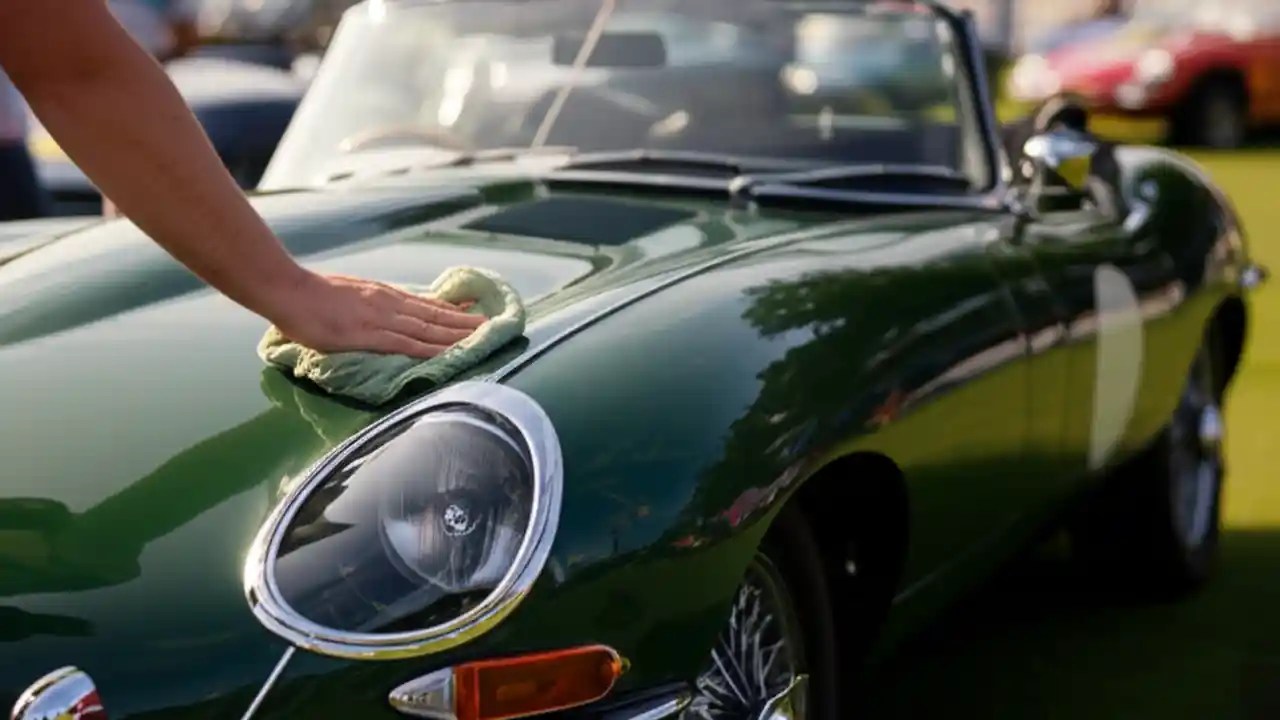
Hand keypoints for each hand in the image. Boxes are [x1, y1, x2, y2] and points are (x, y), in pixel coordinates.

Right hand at [265, 272, 484, 357]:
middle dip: (463, 322)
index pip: (425, 304)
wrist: (289, 291)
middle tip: (490, 326)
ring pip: (427, 328)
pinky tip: (447, 352)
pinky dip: (430, 348)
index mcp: (383, 295)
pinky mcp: (369, 334)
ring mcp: (381, 318)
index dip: (451, 310)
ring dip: (455, 334)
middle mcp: (389, 304)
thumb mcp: (348, 293)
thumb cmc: (310, 295)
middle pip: (434, 315)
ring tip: (480, 337)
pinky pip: (407, 343)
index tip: (473, 313)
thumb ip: (368, 304)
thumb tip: (381, 313)